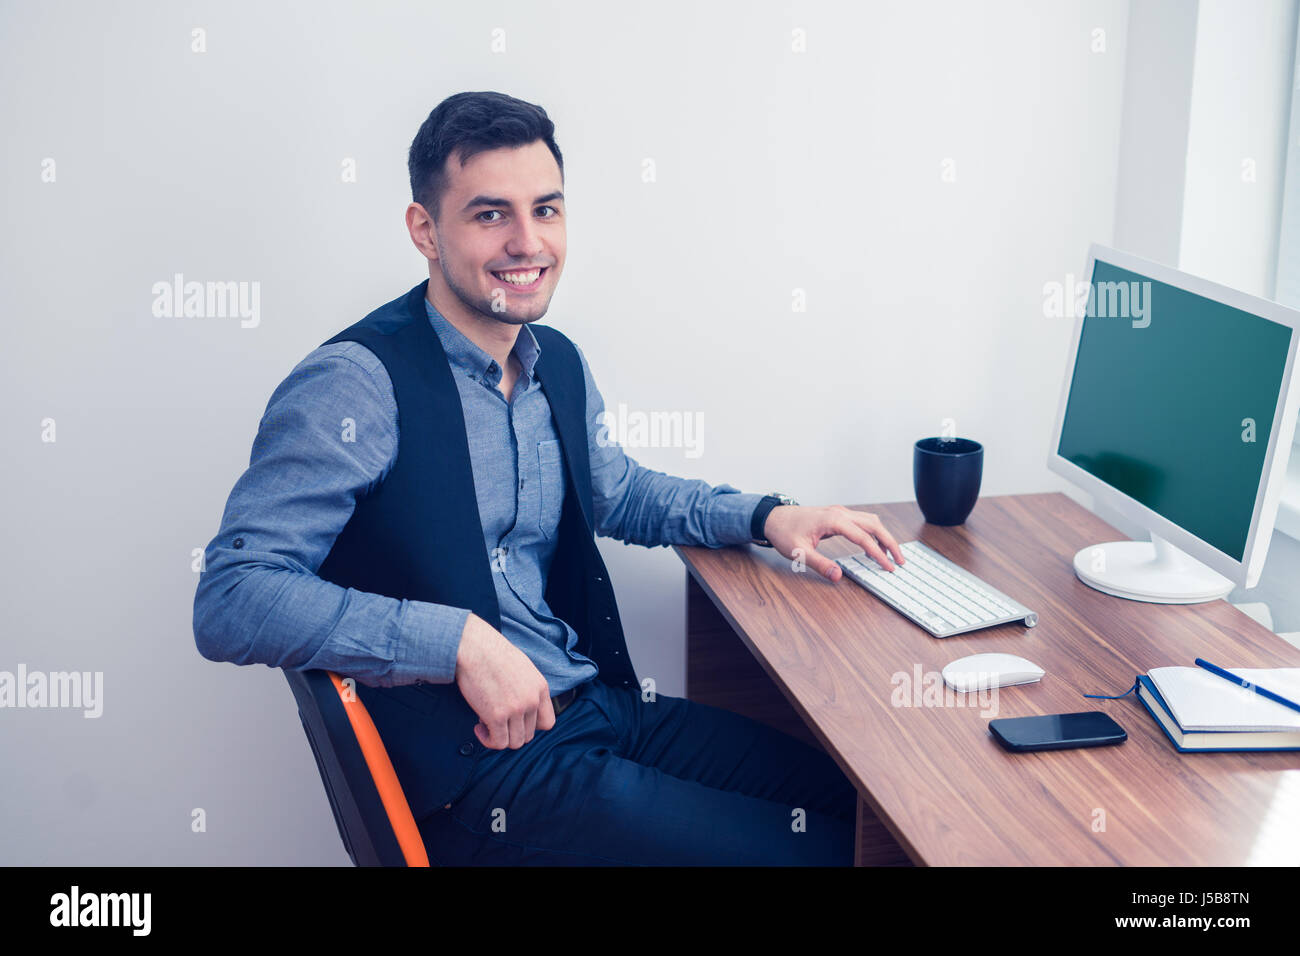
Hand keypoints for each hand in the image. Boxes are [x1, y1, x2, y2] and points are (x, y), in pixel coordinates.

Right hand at [454, 613, 555, 749]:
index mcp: (540, 688)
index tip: (515, 720)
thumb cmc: (492, 653)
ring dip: (500, 737)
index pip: (547, 722)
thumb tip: (521, 711)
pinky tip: (479, 727)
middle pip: (529, 735)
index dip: (530, 726)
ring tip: (487, 724)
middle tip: (496, 719)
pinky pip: (498, 742)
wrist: (474, 647)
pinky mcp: (496, 716)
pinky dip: (488, 740)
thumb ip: (527, 689)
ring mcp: (516, 709)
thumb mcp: (522, 668)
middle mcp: (532, 700)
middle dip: (512, 731)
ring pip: (515, 742)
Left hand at [762, 504, 905, 581]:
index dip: (878, 553)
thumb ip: (819, 564)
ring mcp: (840, 512)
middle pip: (874, 525)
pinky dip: (873, 532)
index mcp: (833, 520)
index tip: (888, 567)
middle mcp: (840, 512)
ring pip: (870, 521)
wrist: (773, 518)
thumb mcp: (798, 552)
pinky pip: (862, 522)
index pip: (863, 537)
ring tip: (892, 555)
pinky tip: (875, 546)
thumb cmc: (784, 532)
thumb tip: (838, 577)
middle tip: (900, 561)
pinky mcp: (838, 515)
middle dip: (890, 542)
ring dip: (884, 536)